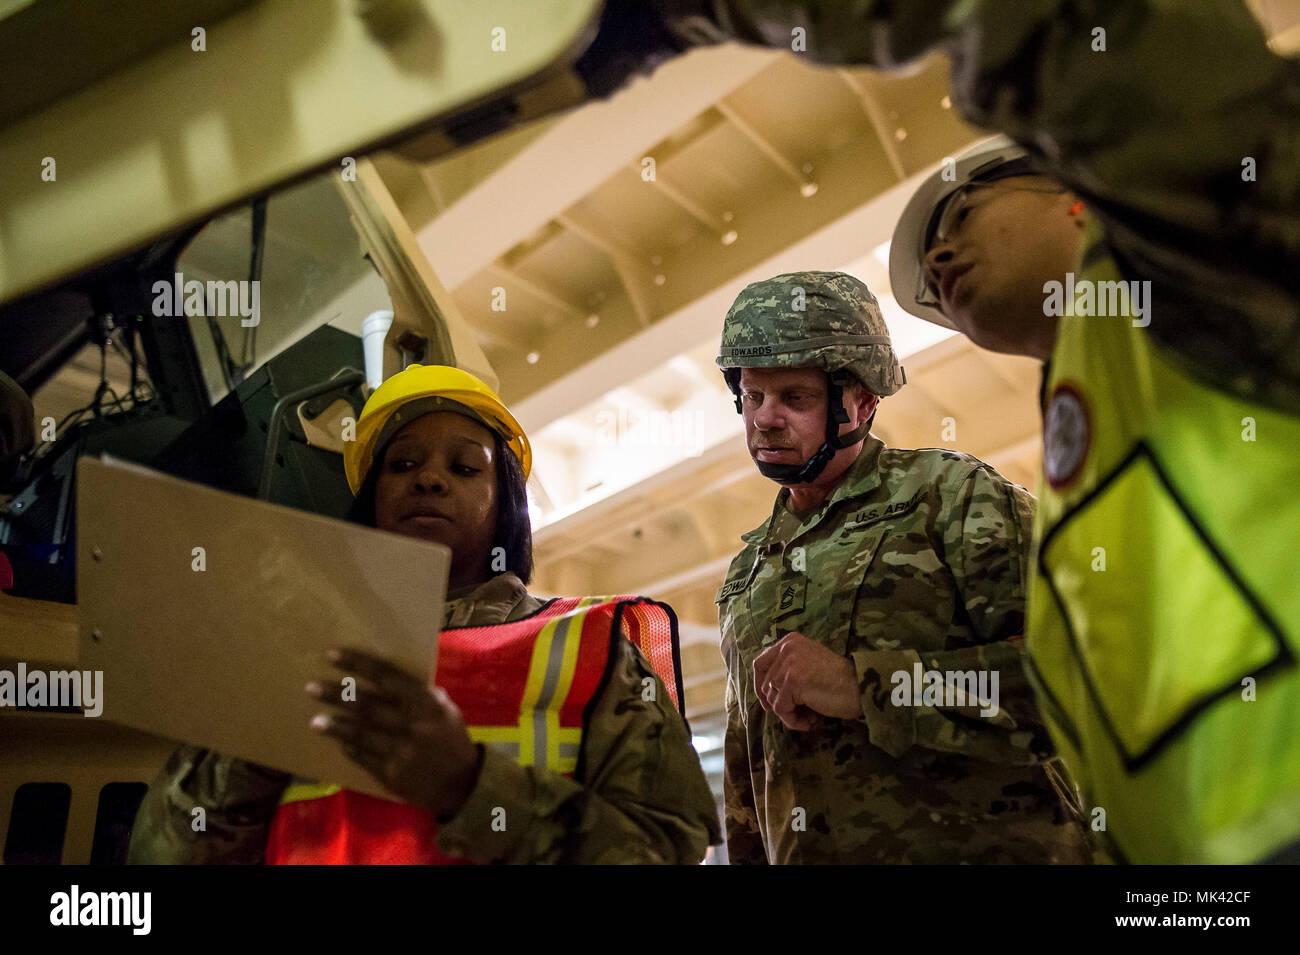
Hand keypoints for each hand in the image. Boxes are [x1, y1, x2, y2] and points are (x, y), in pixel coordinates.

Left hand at [307, 648, 482, 817]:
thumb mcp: (445, 709)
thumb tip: (387, 676)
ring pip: (360, 734)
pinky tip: (336, 740)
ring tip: (314, 720)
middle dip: (337, 695)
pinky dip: (349, 747)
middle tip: (312, 688)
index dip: (359, 664)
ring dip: (335, 725)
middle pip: (368, 706)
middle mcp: (413, 725)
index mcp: (427, 704)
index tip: (333, 655)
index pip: (387, 677)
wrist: (463, 783)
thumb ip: (420, 693)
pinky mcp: (391, 775)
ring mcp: (401, 752)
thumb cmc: (451, 738)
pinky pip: (363, 757)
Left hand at [752, 632, 859, 730]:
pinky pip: (781, 709)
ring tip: (809, 717)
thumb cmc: (839, 681)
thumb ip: (788, 668)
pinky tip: (810, 721)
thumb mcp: (809, 664)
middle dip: (779, 704)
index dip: (760, 686)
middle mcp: (787, 648)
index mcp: (790, 641)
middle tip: (798, 714)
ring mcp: (789, 663)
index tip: (769, 703)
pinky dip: (793, 720)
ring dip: (788, 714)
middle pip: (764, 684)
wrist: (860, 687)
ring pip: (772, 699)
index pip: (760, 664)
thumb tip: (765, 691)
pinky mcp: (793, 681)